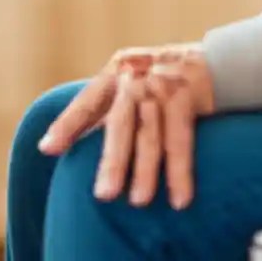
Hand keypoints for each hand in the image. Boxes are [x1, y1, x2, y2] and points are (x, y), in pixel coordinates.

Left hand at [39, 43, 214, 209]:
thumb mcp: (127, 85)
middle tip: (104, 195)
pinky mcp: (188, 97)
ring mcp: (163, 86)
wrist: (213, 61)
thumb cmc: (158, 81)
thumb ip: (101, 112)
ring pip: (152, 134)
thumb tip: (55, 147)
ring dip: (146, 171)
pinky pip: (182, 140)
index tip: (48, 150)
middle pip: (121, 122)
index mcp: (114, 73)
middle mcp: (136, 77)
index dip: (66, 125)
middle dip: (113, 160)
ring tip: (138, 201)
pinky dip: (181, 171)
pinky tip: (179, 198)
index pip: (86, 102)